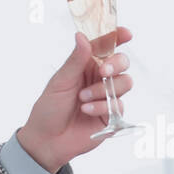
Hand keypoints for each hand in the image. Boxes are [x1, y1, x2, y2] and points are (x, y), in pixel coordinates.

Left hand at [16, 28, 133, 173]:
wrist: (48, 139)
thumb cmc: (49, 108)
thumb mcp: (60, 81)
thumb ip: (76, 60)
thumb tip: (81, 35)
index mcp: (86, 65)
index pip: (106, 46)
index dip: (118, 38)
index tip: (126, 34)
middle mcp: (99, 78)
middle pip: (122, 63)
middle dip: (116, 65)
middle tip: (103, 71)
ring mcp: (107, 96)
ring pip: (125, 83)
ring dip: (103, 90)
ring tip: (83, 98)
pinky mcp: (112, 115)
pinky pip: (118, 105)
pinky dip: (101, 106)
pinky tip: (86, 111)